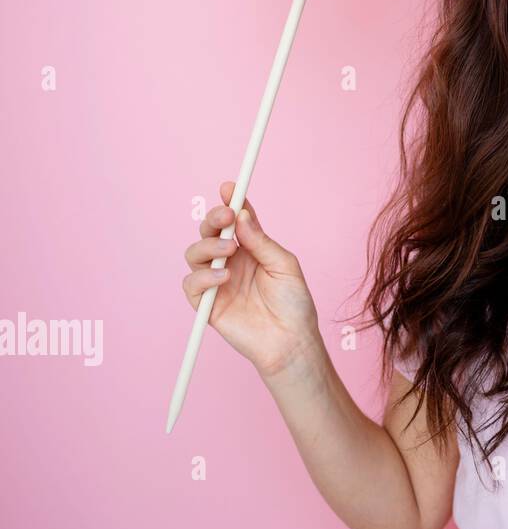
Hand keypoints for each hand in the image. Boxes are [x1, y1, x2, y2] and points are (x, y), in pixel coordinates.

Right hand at [181, 181, 321, 378]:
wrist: (291, 341)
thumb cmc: (294, 304)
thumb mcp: (284, 265)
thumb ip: (261, 241)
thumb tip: (241, 215)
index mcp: (252, 248)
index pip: (235, 220)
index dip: (230, 202)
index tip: (229, 187)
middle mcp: (231, 261)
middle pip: (209, 232)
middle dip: (213, 219)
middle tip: (226, 216)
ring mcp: (217, 281)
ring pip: (194, 253)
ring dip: (208, 246)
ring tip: (229, 251)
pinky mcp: (207, 304)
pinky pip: (191, 284)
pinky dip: (202, 276)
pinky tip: (223, 277)